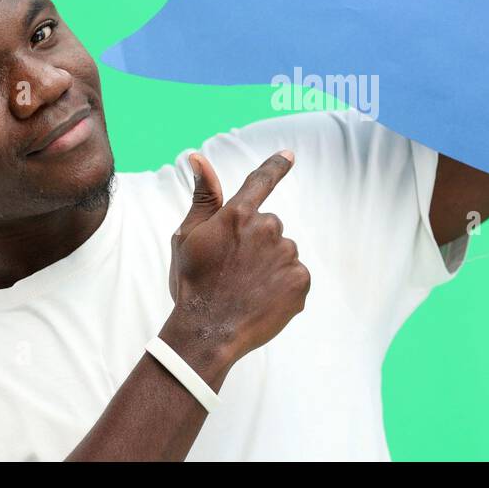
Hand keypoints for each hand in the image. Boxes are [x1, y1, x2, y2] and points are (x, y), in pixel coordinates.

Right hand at [166, 150, 310, 364]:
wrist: (207, 332)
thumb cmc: (192, 284)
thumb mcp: (187, 237)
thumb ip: (203, 197)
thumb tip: (198, 157)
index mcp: (237, 214)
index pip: (260, 181)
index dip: (275, 166)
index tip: (289, 155)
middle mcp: (266, 227)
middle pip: (269, 227)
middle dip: (257, 244)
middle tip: (234, 271)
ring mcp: (286, 254)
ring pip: (283, 253)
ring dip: (270, 266)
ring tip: (246, 289)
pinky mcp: (301, 280)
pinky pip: (295, 276)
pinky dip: (283, 287)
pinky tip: (262, 301)